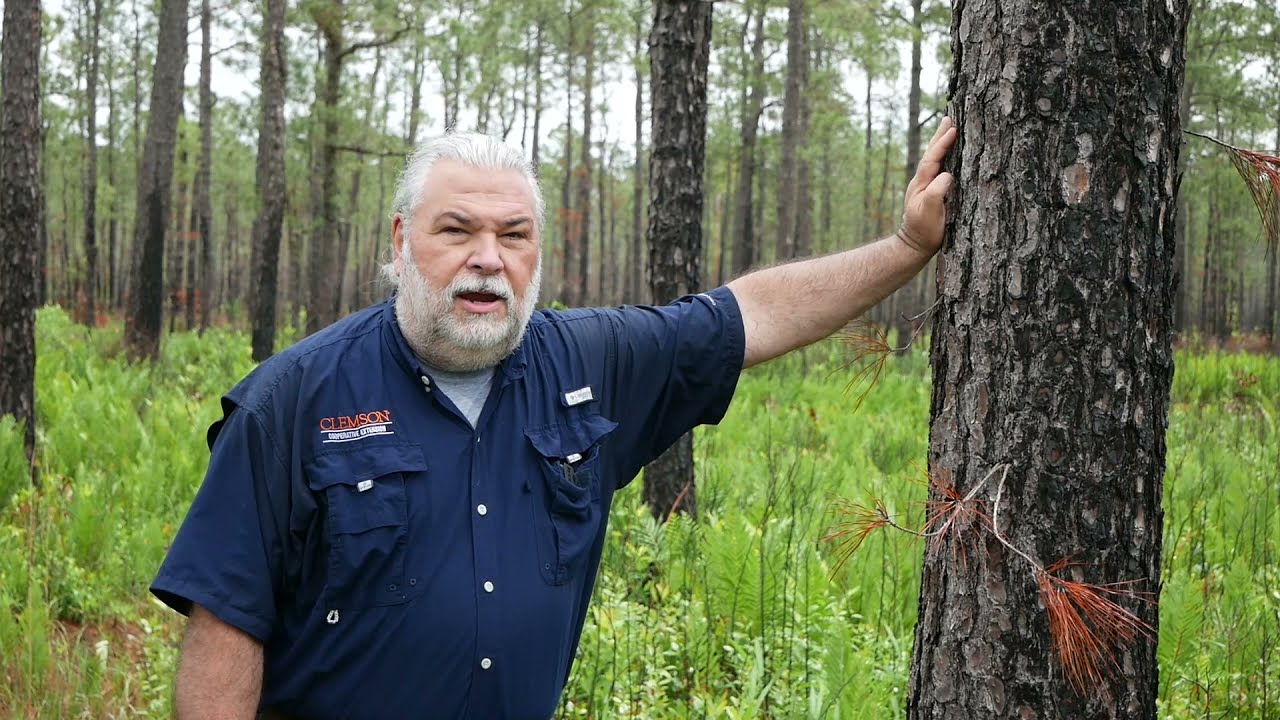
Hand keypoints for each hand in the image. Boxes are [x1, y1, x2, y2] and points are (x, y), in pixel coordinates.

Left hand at [897, 117, 957, 255]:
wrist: (913, 246)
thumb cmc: (924, 231)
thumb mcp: (930, 212)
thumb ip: (936, 192)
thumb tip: (948, 175)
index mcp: (920, 184)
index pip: (932, 158)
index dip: (942, 143)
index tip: (953, 128)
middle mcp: (921, 182)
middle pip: (931, 154)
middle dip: (940, 136)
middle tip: (949, 118)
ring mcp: (924, 186)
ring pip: (934, 160)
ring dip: (941, 144)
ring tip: (948, 129)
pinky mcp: (930, 192)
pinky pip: (937, 168)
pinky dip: (943, 157)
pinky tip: (948, 155)